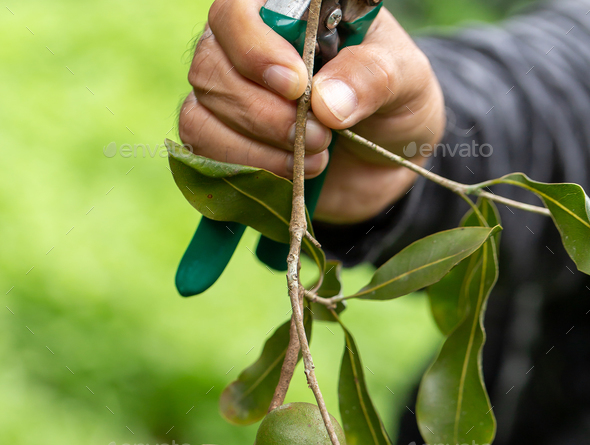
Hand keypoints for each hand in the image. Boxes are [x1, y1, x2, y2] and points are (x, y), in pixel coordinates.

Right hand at [179, 1, 444, 223]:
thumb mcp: (405, 79)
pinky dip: (244, 171)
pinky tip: (288, 176)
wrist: (386, 163)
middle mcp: (242, 47)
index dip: (254, 50)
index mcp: (285, 10)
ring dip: (256, 149)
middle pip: (210, 67)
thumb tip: (326, 102)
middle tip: (321, 137)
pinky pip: (201, 153)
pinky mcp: (221, 143)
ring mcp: (227, 96)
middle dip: (266, 115)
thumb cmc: (394, 103)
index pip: (235, 9)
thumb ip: (373, 77)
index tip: (296, 88)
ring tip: (315, 159)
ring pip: (201, 115)